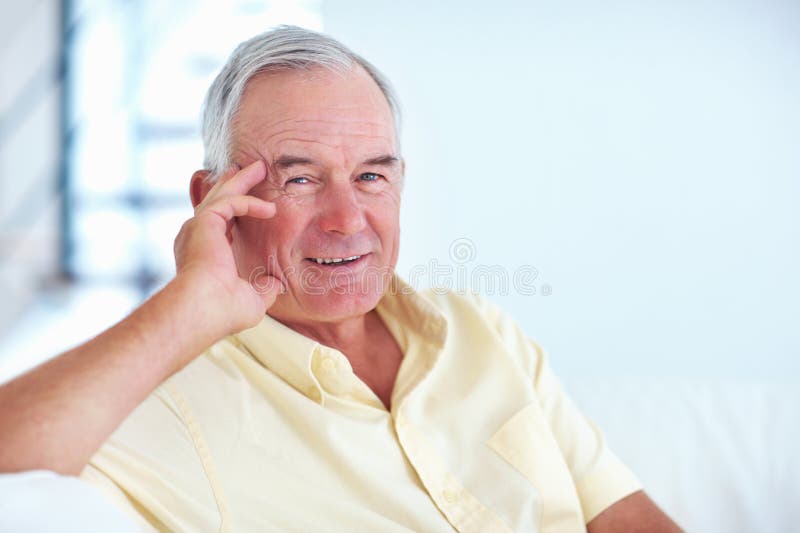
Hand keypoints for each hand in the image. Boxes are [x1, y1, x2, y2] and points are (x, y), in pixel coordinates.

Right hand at [173, 160, 283, 333]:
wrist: (204, 309)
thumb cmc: (223, 312)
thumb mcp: (252, 300)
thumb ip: (263, 288)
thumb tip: (276, 284)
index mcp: (203, 255)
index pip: (219, 226)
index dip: (235, 213)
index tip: (254, 204)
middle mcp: (195, 239)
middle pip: (217, 203)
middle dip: (234, 185)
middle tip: (250, 170)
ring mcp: (197, 229)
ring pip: (221, 195)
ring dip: (241, 181)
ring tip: (259, 167)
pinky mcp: (204, 223)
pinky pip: (229, 203)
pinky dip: (249, 202)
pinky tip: (270, 209)